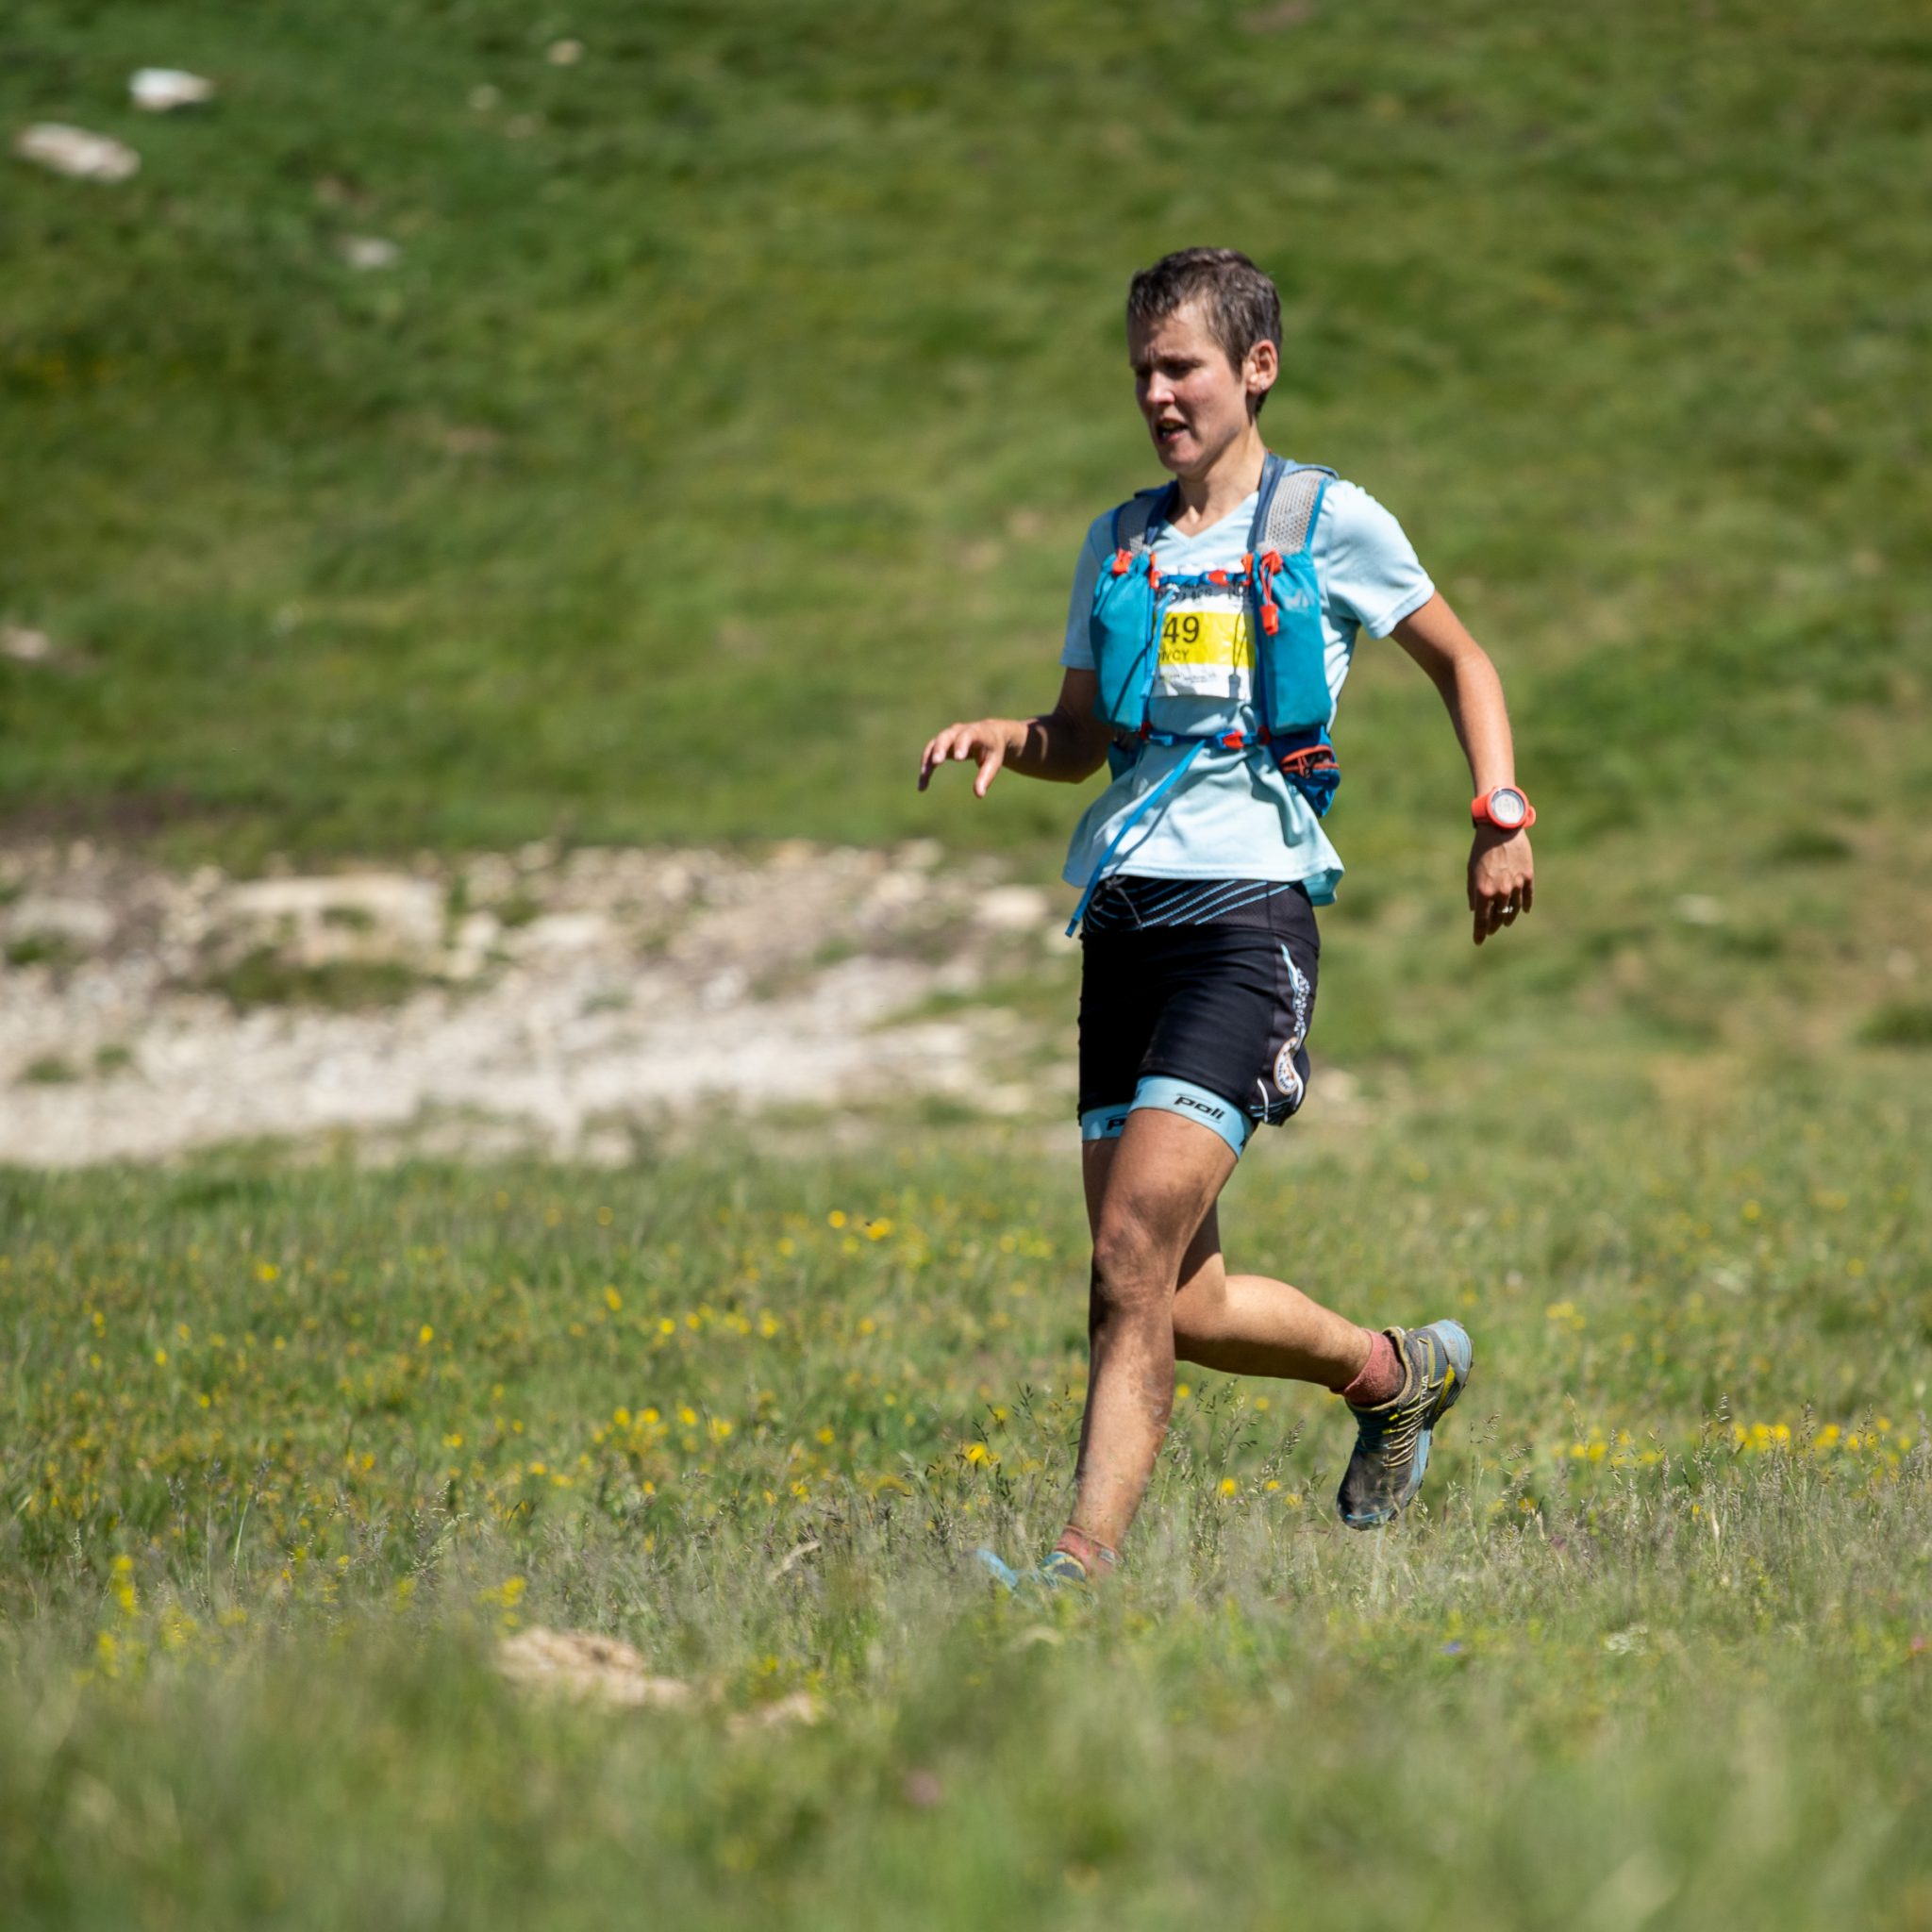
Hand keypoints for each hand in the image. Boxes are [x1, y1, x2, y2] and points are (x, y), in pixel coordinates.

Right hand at [918, 720, 1010, 797]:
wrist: (989, 733)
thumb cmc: (993, 748)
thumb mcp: (994, 761)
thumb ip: (986, 776)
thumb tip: (979, 794)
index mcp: (976, 732)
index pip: (967, 735)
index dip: (962, 745)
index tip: (958, 758)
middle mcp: (959, 731)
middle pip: (945, 737)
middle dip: (940, 748)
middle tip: (936, 762)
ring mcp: (948, 736)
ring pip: (933, 745)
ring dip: (927, 760)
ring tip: (924, 778)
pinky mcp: (940, 744)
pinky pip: (929, 755)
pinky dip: (925, 768)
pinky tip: (922, 786)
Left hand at [1469, 827, 1532, 945]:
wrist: (1501, 829)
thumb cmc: (1481, 850)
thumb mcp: (1471, 871)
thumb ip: (1473, 892)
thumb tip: (1475, 910)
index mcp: (1484, 891)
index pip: (1482, 920)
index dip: (1480, 933)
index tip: (1478, 941)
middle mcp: (1501, 892)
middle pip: (1498, 917)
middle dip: (1493, 926)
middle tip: (1490, 930)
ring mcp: (1516, 885)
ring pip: (1514, 909)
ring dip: (1508, 918)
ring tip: (1504, 922)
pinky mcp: (1528, 877)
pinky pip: (1527, 897)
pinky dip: (1525, 906)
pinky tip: (1524, 911)